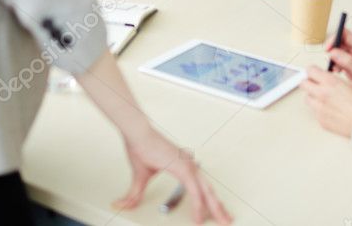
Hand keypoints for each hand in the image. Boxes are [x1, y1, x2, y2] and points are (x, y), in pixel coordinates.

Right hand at [114, 131, 232, 223]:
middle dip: (219, 208)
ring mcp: (188, 167)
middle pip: (209, 191)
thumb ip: (135, 194)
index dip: (209, 201)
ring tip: (222, 220)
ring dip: (215, 208)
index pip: (202, 187)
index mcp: (184, 166)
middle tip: (227, 220)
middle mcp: (190, 166)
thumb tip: (123, 204)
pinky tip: (199, 217)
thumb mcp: (140, 177)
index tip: (214, 212)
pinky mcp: (183, 169)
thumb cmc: (141, 147)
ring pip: (207, 193)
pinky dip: (198, 206)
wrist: (138, 134)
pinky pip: (195, 192)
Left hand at [301, 66, 351, 137]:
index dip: (313, 70)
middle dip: (308, 82)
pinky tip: (329, 110)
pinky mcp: (321, 121)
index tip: (315, 72)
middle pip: (303, 84)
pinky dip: (319, 110)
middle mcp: (322, 94)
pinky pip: (315, 112)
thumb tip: (334, 79)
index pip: (310, 70)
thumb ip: (339, 81)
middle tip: (314, 83)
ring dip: (313, 96)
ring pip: (307, 98)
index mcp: (331, 83)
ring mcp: (320, 109)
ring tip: (323, 98)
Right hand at [325, 28, 351, 113]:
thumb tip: (333, 52)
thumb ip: (347, 62)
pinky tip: (337, 74)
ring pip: (339, 53)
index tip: (328, 48)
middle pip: (340, 43)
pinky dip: (335, 67)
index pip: (345, 34)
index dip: (335, 38)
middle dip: (332, 50)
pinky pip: (340, 63)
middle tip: (329, 60)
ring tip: (333, 69)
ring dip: (333, 59)